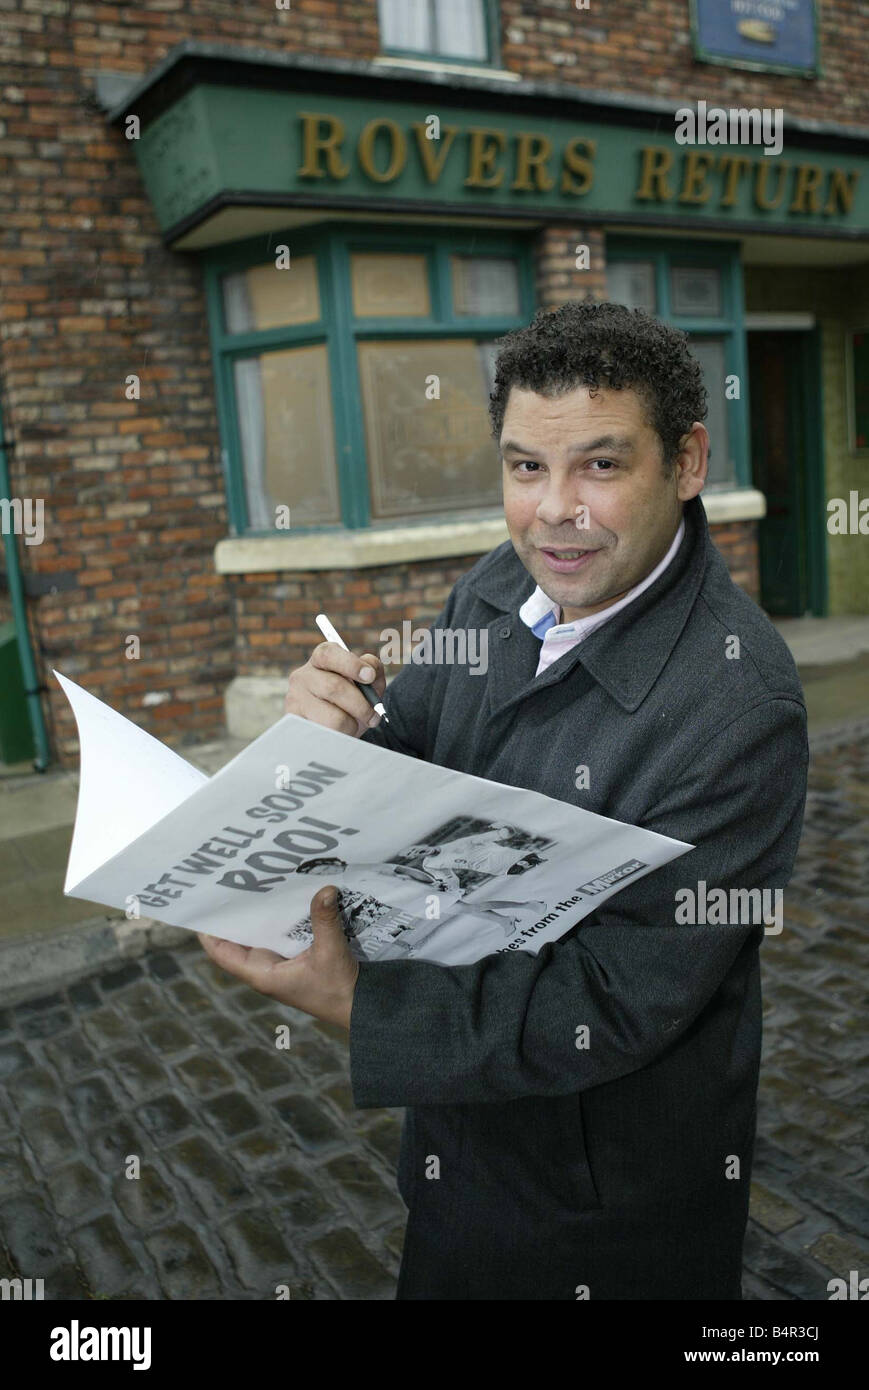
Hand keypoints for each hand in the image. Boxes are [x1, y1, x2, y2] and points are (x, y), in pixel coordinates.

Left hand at [197, 885, 360, 1029]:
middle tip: (228, 885)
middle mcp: (265, 969)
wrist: (361, 1008)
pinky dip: (277, 919)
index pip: (222, 953)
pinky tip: (281, 898)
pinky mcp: (296, 960)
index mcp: (262, 974)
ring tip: (252, 885)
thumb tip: (325, 889)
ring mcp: (280, 965)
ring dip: (256, 915)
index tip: (200, 908)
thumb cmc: (338, 990)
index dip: (207, 933)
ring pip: (259, 936)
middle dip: (232, 916)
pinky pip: (278, 935)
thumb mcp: (330, 952)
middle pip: (237, 940)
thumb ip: (324, 920)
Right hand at [285, 641, 386, 737]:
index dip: (351, 664)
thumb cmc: (353, 699)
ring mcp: (295, 699)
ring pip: (333, 717)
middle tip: (374, 716)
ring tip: (353, 725)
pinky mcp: (295, 723)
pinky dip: (341, 736)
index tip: (369, 676)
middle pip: (334, 687)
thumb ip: (373, 670)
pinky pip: (326, 735)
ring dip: (352, 725)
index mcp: (321, 659)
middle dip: (361, 705)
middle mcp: (303, 675)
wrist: (338, 728)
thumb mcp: (367, 683)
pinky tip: (341, 733)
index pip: (329, 654)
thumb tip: (370, 671)